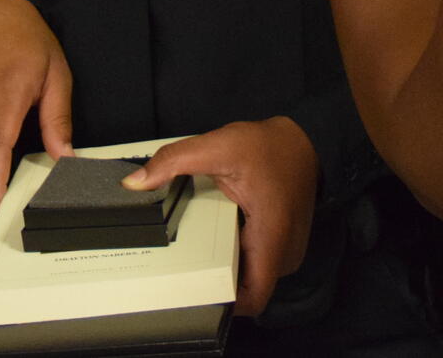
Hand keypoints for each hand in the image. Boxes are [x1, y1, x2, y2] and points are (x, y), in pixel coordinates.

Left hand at [123, 117, 318, 316]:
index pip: (253, 298)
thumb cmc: (270, 146)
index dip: (223, 303)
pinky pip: (256, 263)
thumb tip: (136, 182)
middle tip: (181, 265)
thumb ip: (175, 161)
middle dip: (214, 281)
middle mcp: (284, 253)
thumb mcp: (219, 145)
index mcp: (272, 238)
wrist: (306, 140)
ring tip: (197, 249)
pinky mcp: (283, 245)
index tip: (191, 294)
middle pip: (245, 288)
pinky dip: (236, 255)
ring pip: (250, 276)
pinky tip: (218, 237)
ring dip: (226, 267)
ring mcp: (287, 251)